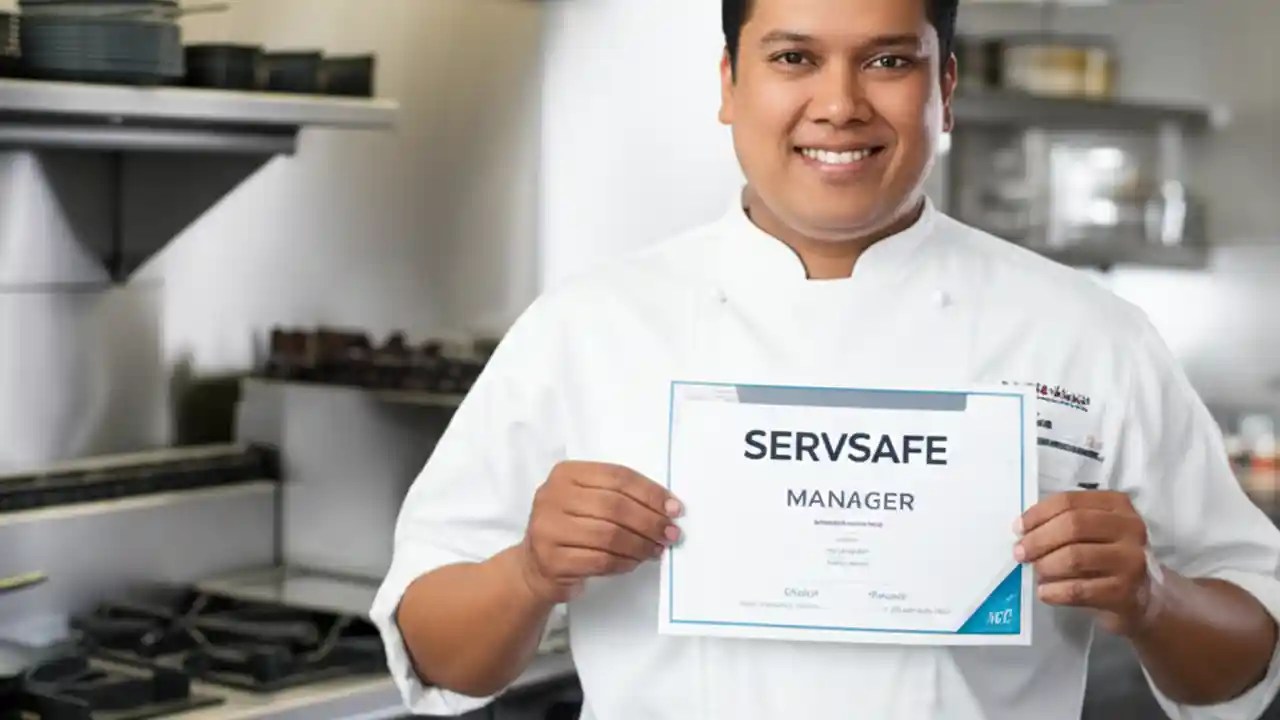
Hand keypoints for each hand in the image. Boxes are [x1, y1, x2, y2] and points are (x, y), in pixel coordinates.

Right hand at [517, 461, 682, 603]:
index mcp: (566, 473)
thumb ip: (620, 497)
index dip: (651, 493)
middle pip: (615, 506)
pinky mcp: (552, 559)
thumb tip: (668, 508)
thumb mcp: (588, 501)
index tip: (675, 508)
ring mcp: (548, 528)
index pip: (617, 477)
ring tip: (656, 550)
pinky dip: (625, 562)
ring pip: (609, 535)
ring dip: (641, 544)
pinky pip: (600, 560)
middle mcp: (552, 496)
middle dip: (650, 521)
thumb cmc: (572, 528)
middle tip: (671, 534)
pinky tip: (635, 562)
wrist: (536, 566)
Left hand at [1015, 491, 1158, 635]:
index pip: (1069, 501)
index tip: (1018, 528)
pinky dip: (1054, 591)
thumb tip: (1022, 529)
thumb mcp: (1094, 531)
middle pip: (1072, 525)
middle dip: (1038, 539)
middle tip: (1020, 553)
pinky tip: (1045, 592)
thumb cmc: (1108, 558)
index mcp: (1117, 506)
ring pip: (1075, 557)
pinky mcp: (1125, 593)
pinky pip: (1078, 590)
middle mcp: (1130, 529)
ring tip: (1036, 572)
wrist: (1144, 598)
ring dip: (1046, 565)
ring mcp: (1131, 561)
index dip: (1038, 514)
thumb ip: (1064, 522)